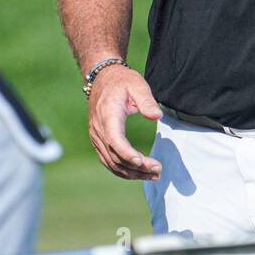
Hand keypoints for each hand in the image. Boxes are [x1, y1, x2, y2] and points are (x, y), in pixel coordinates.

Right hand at [87, 63, 162, 179]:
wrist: (102, 78)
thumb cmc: (122, 81)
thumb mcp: (137, 84)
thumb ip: (146, 100)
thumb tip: (157, 116)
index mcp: (108, 115)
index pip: (114, 140)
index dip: (127, 154)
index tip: (142, 162)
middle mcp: (99, 129)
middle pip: (115, 156)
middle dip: (136, 167)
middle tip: (157, 170)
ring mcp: (96, 137)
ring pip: (111, 162)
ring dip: (131, 173)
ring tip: (153, 176)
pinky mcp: (98, 141)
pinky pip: (108, 161)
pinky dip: (123, 170)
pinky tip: (139, 173)